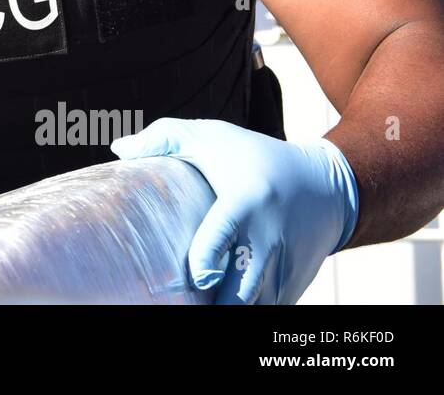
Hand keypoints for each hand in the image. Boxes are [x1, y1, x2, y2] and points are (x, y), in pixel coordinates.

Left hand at [111, 119, 358, 303]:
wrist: (328, 185)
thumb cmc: (255, 157)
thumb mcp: (211, 137)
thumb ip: (162, 139)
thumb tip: (117, 149)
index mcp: (244, 202)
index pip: (220, 239)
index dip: (203, 263)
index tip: (196, 276)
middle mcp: (269, 238)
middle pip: (240, 292)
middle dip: (215, 304)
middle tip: (188, 299)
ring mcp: (286, 265)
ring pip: (256, 306)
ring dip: (230, 307)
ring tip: (205, 302)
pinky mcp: (297, 282)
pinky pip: (271, 308)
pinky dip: (250, 308)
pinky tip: (227, 300)